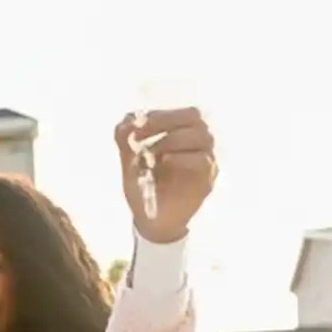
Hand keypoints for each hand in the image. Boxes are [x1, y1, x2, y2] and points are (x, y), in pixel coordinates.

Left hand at [115, 107, 217, 243]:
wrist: (151, 220)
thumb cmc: (143, 185)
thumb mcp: (128, 161)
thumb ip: (126, 139)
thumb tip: (128, 120)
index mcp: (181, 133)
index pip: (181, 112)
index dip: (160, 114)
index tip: (137, 124)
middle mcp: (197, 143)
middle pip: (195, 118)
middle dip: (166, 121)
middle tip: (142, 133)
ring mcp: (205, 160)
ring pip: (202, 136)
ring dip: (173, 139)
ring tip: (152, 152)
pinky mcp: (206, 180)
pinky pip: (203, 161)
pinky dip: (182, 157)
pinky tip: (165, 161)